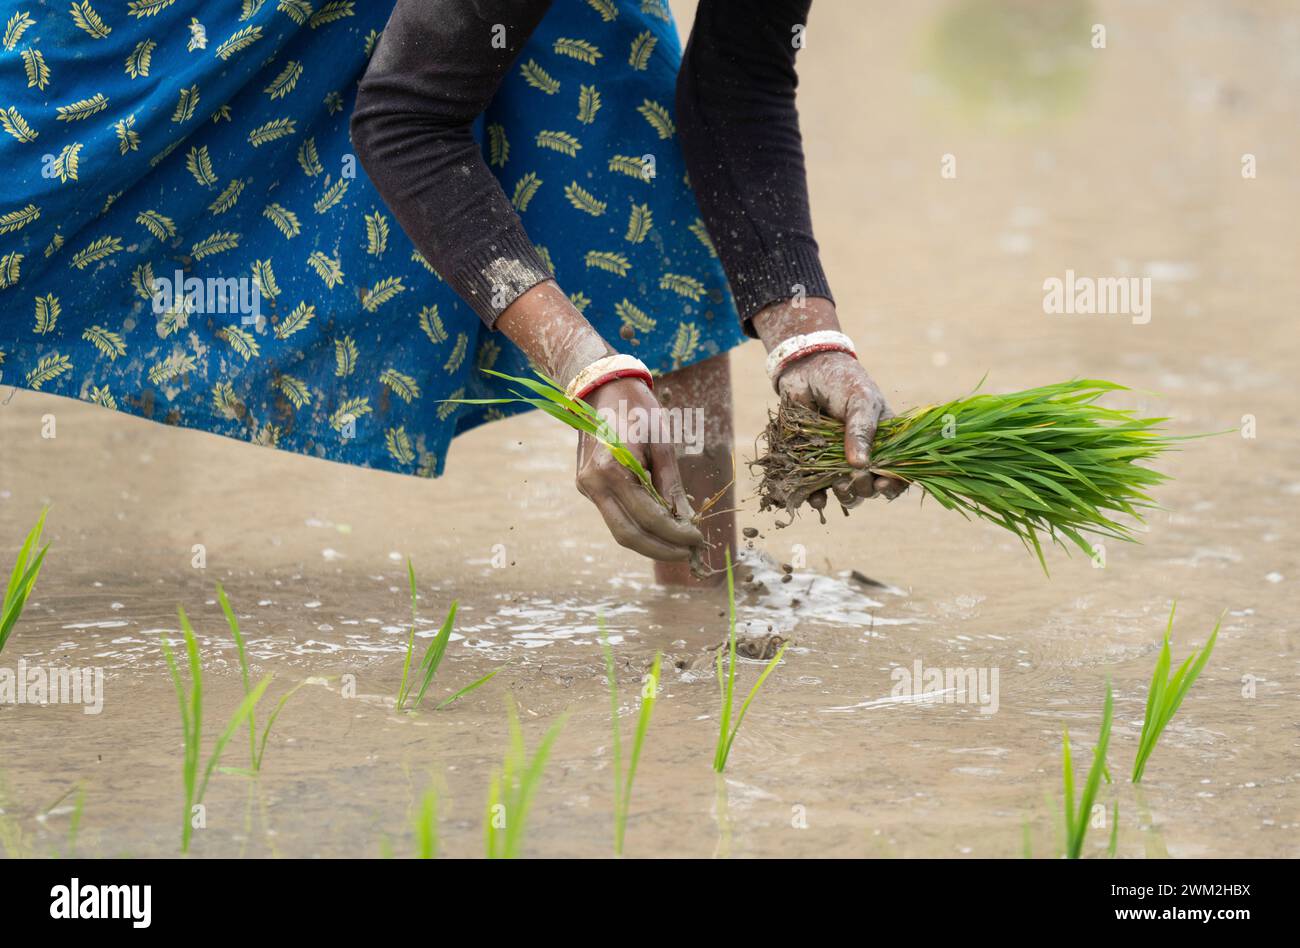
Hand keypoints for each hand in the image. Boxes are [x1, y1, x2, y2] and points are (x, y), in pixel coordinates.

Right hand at [575, 377, 703, 560]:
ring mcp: (586, 486)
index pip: (647, 517)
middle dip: (661, 549)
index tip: (698, 538)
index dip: (675, 534)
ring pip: (619, 530)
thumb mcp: (663, 443)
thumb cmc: (638, 409)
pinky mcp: (587, 487)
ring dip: (649, 542)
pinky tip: (660, 525)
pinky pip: (614, 515)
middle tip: (689, 552)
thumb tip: (686, 521)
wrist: (601, 388)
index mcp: (612, 468)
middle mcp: (593, 482)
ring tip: (678, 544)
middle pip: (628, 534)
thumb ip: (672, 486)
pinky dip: (638, 525)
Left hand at [776, 351, 908, 507]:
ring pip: (846, 492)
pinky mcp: (812, 463)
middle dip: (865, 489)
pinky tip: (814, 498)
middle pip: (871, 487)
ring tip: (838, 485)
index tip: (883, 484)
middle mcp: (864, 456)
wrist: (805, 370)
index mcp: (885, 441)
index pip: (898, 471)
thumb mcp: (860, 400)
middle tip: (856, 478)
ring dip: (844, 496)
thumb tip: (860, 465)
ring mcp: (837, 461)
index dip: (894, 483)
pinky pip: (816, 490)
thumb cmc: (843, 381)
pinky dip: (816, 498)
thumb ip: (861, 430)